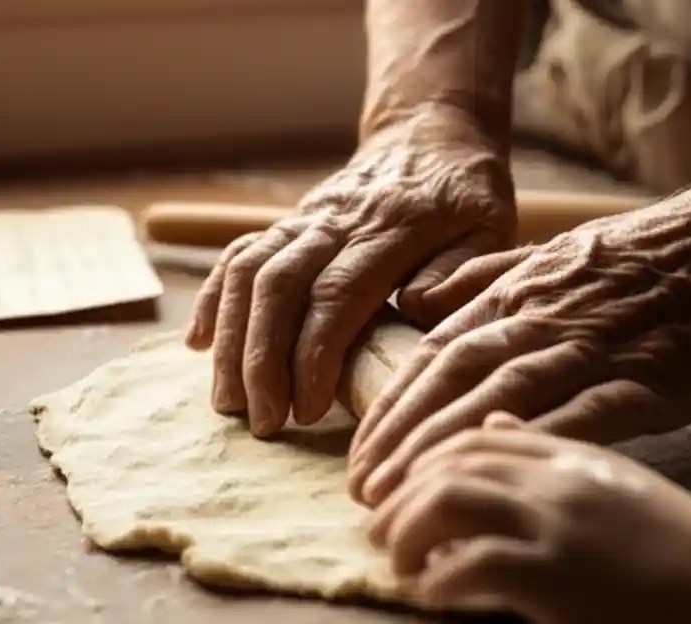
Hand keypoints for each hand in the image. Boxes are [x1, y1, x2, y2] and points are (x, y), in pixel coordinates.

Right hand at [185, 106, 514, 436]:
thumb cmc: (469, 197)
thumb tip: (417, 309)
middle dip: (262, 360)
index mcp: (396, 226)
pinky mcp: (288, 220)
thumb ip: (460, 272)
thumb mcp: (490, 229)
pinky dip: (214, 300)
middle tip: (264, 423)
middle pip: (280, 285)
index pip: (339, 293)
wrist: (431, 132)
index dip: (315, 354)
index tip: (309, 410)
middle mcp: (340, 218)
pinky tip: (200, 346)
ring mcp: (307, 217)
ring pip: (250, 271)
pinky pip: (238, 254)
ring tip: (229, 402)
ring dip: (232, 340)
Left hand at [349, 193, 690, 504]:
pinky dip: (538, 442)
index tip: (356, 454)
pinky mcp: (650, 376)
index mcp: (520, 294)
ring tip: (405, 494)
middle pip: (453, 378)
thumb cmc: (652, 256)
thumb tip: (416, 305)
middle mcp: (545, 318)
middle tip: (362, 491)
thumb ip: (484, 282)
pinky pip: (585, 413)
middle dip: (401, 437)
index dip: (391, 406)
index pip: (435, 354)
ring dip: (446, 446)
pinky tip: (502, 479)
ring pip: (503, 396)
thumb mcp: (556, 254)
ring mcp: (598, 347)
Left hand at [368, 413, 690, 623]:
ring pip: (446, 500)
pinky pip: (471, 564)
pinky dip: (439, 580)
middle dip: (399, 494)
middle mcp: (553, 476)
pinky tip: (433, 596)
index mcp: (567, 449)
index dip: (421, 457)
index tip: (397, 487)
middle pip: (448, 462)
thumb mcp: (613, 477)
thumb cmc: (681, 541)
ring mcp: (554, 521)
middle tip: (376, 529)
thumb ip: (551, 448)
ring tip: (396, 564)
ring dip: (406, 533)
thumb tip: (495, 425)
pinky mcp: (557, 573)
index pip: (472, 436)